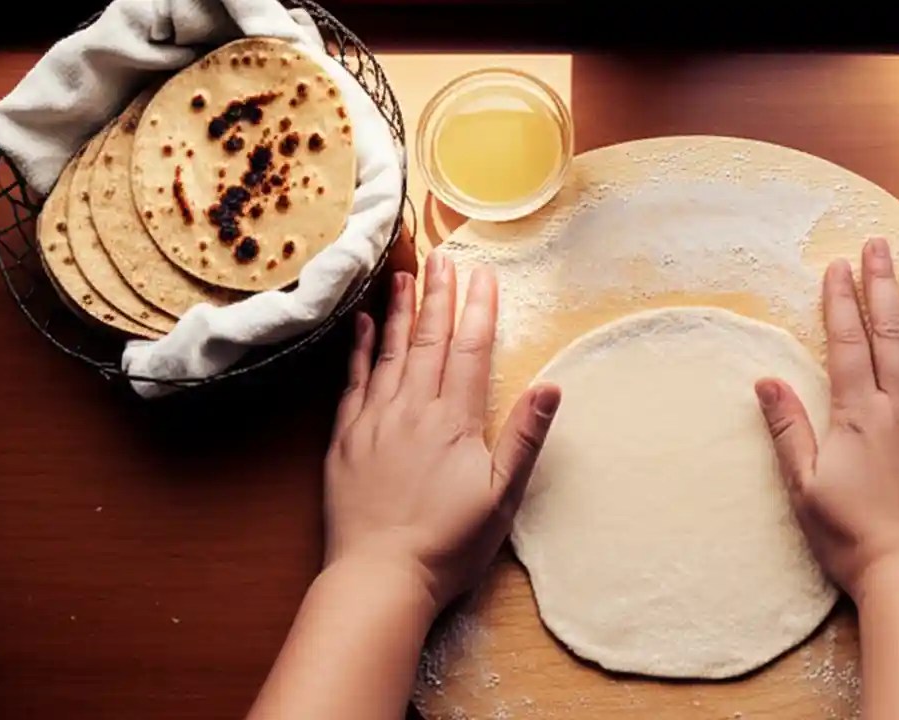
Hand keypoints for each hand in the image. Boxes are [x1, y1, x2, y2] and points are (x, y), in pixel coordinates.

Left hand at [324, 252, 561, 611]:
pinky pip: (354, 380)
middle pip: (430, 341)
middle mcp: (413, 409)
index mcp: (455, 421)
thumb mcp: (502, 496)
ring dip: (402, 311)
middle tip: (444, 256)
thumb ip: (525, 437)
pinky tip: (366, 324)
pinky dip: (361, 349)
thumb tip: (552, 386)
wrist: (380, 576)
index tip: (483, 274)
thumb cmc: (449, 543)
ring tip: (408, 274)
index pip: (469, 350)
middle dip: (440, 295)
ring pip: (391, 352)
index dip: (478, 309)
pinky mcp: (346, 438)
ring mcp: (375, 420)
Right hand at [755, 237, 898, 600]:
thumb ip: (788, 429)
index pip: (847, 343)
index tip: (837, 267)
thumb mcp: (804, 488)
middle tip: (878, 245)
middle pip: (889, 332)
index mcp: (857, 414)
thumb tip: (764, 381)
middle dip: (881, 285)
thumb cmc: (854, 538)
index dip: (840, 302)